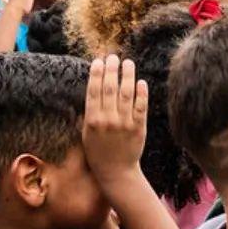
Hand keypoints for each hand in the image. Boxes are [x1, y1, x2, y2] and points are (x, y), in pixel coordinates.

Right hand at [83, 56, 149, 186]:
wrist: (116, 171)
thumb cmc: (98, 151)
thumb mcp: (86, 133)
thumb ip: (87, 113)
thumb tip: (88, 91)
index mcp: (92, 119)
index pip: (93, 91)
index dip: (96, 74)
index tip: (99, 61)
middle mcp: (107, 119)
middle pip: (109, 88)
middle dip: (111, 69)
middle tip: (114, 57)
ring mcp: (124, 123)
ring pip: (126, 93)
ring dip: (127, 76)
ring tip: (128, 63)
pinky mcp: (139, 128)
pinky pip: (140, 107)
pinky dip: (141, 93)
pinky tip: (140, 81)